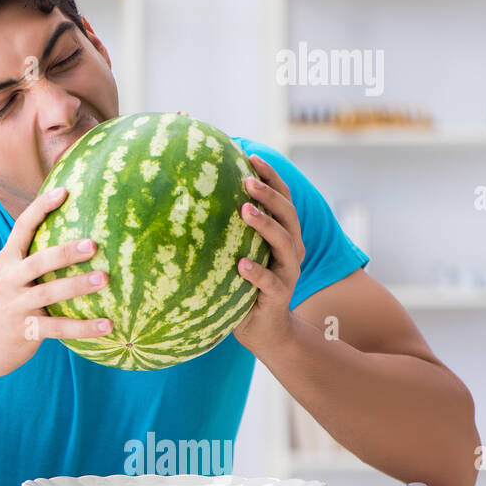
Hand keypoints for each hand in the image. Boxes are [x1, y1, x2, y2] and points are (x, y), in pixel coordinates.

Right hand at [0, 185, 112, 379]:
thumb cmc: (7, 304)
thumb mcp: (12, 277)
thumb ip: (35, 259)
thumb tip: (77, 236)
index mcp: (8, 261)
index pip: (22, 227)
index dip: (41, 208)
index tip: (64, 191)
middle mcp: (10, 280)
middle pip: (38, 261)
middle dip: (65, 252)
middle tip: (93, 244)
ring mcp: (17, 306)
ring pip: (49, 293)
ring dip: (77, 286)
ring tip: (104, 279)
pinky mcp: (26, 331)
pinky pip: (59, 328)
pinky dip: (84, 328)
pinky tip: (108, 325)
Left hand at [233, 152, 304, 353]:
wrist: (264, 330)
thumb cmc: (244, 284)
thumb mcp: (238, 252)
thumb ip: (229, 229)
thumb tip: (193, 197)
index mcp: (284, 235)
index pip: (282, 199)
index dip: (271, 177)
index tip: (250, 155)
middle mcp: (291, 250)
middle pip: (288, 215)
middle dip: (269, 194)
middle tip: (246, 179)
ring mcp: (288, 273)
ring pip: (284, 243)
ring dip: (265, 225)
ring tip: (244, 210)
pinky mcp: (279, 297)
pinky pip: (269, 282)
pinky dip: (257, 271)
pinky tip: (240, 264)